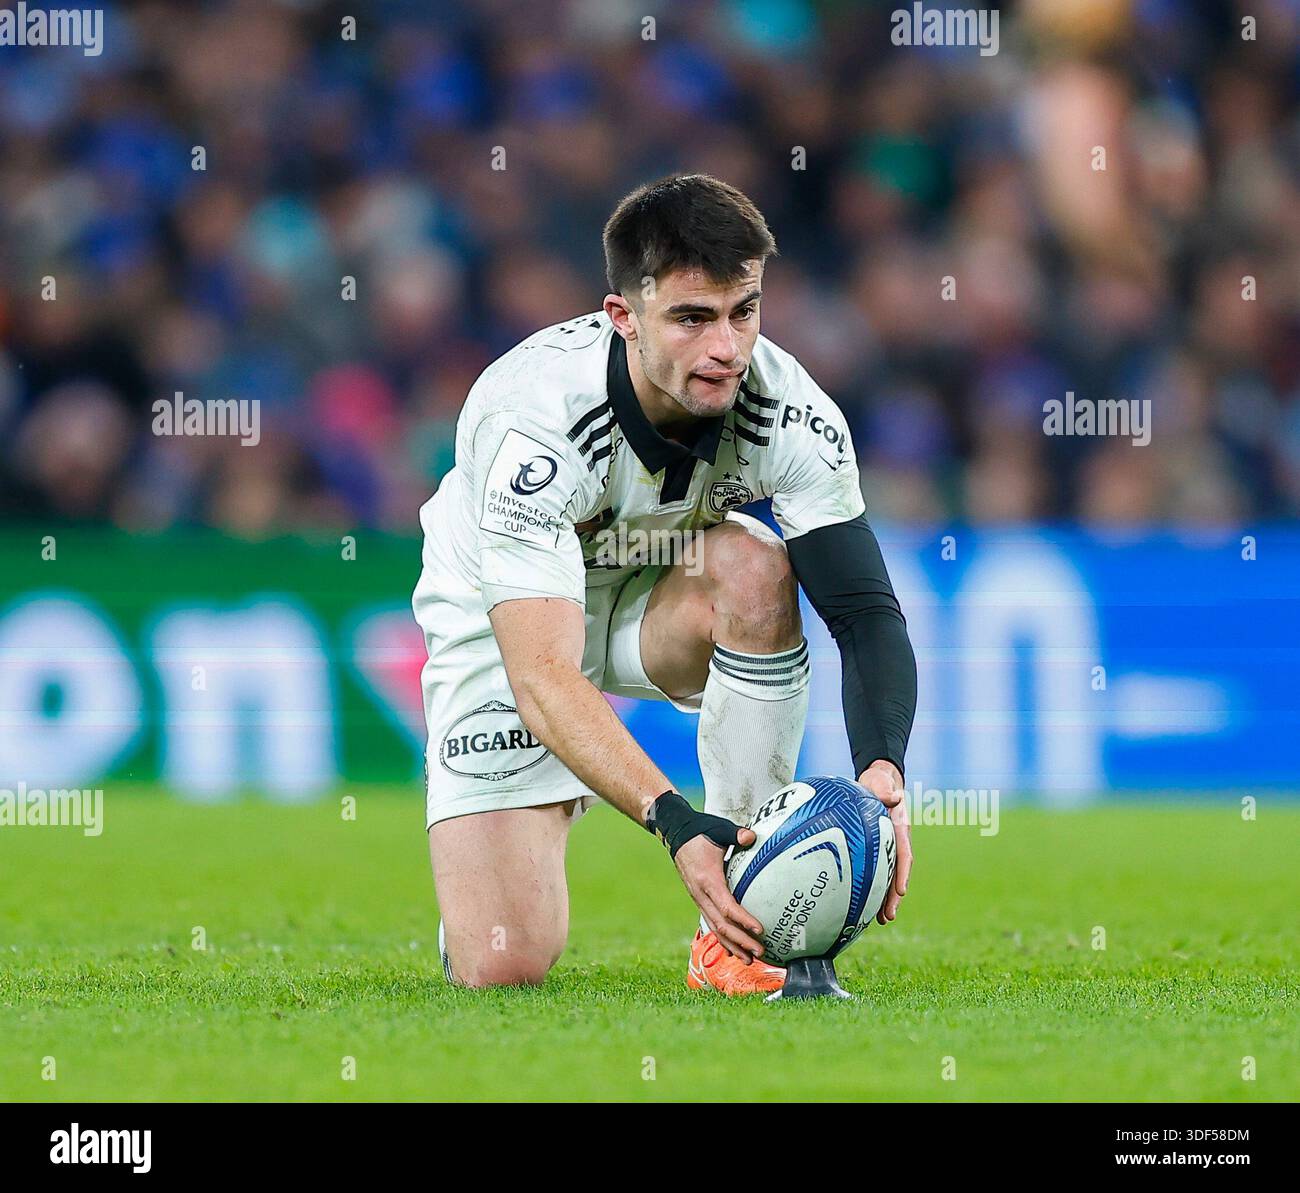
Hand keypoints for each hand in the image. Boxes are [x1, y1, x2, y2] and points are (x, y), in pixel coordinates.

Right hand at [673, 830, 766, 961]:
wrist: (675, 832)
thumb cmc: (700, 831)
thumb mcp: (718, 829)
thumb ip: (736, 834)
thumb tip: (752, 837)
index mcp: (708, 879)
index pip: (727, 906)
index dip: (743, 920)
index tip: (760, 930)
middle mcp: (701, 893)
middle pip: (721, 924)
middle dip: (741, 941)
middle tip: (760, 951)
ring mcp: (698, 898)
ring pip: (715, 928)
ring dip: (732, 945)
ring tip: (749, 959)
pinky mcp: (699, 898)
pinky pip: (711, 922)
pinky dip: (722, 938)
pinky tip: (734, 949)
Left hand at [858, 760, 911, 924]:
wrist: (878, 781)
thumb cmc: (879, 782)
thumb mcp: (882, 782)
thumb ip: (885, 788)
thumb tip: (893, 795)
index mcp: (900, 829)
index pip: (903, 853)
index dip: (902, 873)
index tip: (901, 890)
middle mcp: (896, 842)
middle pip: (896, 873)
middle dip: (893, 896)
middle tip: (888, 917)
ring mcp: (887, 848)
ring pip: (887, 876)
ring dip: (885, 898)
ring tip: (881, 920)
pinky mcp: (876, 849)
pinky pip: (875, 870)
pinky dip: (871, 887)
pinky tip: (863, 904)